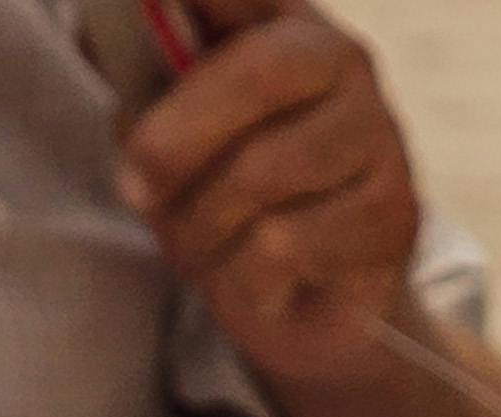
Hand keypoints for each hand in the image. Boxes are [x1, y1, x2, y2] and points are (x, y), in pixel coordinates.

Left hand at [115, 0, 424, 389]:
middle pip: (256, 74)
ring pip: (263, 176)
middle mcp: (345, 61)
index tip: (153, 2)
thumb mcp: (177, 130)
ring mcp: (379, 136)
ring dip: (204, 228)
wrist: (314, 301)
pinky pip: (284, 247)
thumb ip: (150, 78)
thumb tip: (109, 30)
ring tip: (196, 248)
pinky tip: (249, 280)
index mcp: (286, 18)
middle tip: (133, 188)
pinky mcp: (391, 215)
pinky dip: (243, 277)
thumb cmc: (234, 201)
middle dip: (176, 139)